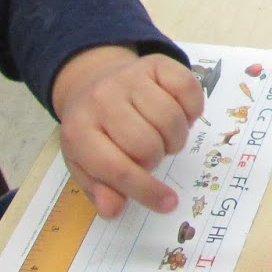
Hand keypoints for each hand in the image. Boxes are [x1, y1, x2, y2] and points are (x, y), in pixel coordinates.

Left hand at [52, 46, 203, 218]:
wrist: (93, 81)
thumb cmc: (94, 130)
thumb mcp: (85, 163)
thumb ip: (99, 189)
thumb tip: (114, 209)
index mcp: (79, 132)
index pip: (116, 168)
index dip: (145, 190)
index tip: (167, 203)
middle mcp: (102, 100)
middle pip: (148, 145)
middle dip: (157, 158)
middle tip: (151, 153)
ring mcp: (129, 77)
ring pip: (171, 120)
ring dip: (175, 137)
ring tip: (162, 135)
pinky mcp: (155, 62)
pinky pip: (189, 90)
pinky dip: (192, 109)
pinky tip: (179, 113)